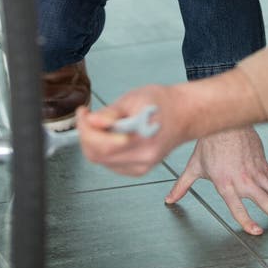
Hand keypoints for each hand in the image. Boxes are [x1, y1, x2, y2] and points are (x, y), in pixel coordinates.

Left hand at [77, 83, 191, 175]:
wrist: (185, 113)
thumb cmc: (163, 103)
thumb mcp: (135, 99)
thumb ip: (111, 113)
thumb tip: (90, 121)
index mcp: (143, 141)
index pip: (102, 146)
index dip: (85, 129)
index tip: (83, 112)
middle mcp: (142, 159)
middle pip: (98, 156)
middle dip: (86, 135)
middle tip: (86, 116)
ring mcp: (141, 167)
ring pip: (102, 161)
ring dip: (93, 142)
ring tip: (99, 122)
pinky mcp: (139, 169)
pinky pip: (111, 163)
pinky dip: (103, 148)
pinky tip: (108, 133)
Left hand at [165, 126, 267, 234]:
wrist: (223, 119)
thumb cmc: (207, 144)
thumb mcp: (194, 167)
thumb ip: (182, 186)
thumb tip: (168, 200)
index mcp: (225, 183)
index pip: (237, 206)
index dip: (246, 219)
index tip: (257, 232)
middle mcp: (243, 180)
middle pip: (267, 201)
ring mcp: (256, 172)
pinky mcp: (264, 165)